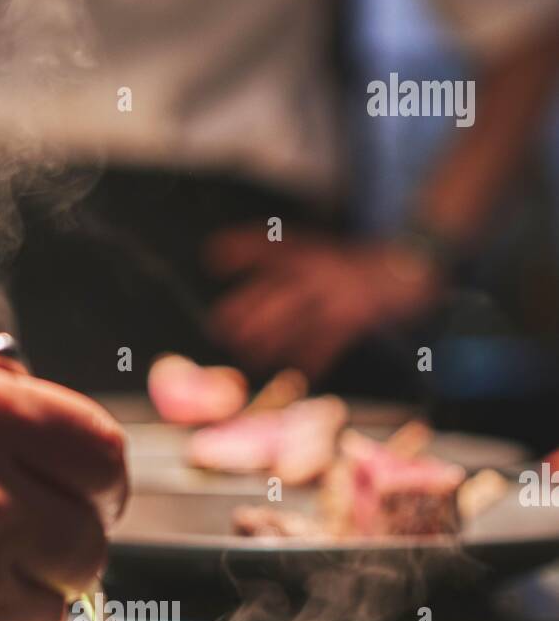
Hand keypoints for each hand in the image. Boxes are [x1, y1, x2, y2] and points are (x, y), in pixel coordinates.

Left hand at [204, 227, 443, 377]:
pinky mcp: (354, 320)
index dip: (241, 249)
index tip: (213, 257)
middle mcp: (322, 271)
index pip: (271, 247)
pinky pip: (325, 346)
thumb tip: (219, 257)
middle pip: (277, 291)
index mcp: (311, 252)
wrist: (407, 268)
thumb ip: (278, 256)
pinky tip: (296, 372)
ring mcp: (338, 297)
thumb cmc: (354, 267)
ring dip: (270, 343)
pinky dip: (309, 362)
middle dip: (246, 311)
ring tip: (250, 356)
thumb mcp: (317, 253)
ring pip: (296, 323)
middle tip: (221, 328)